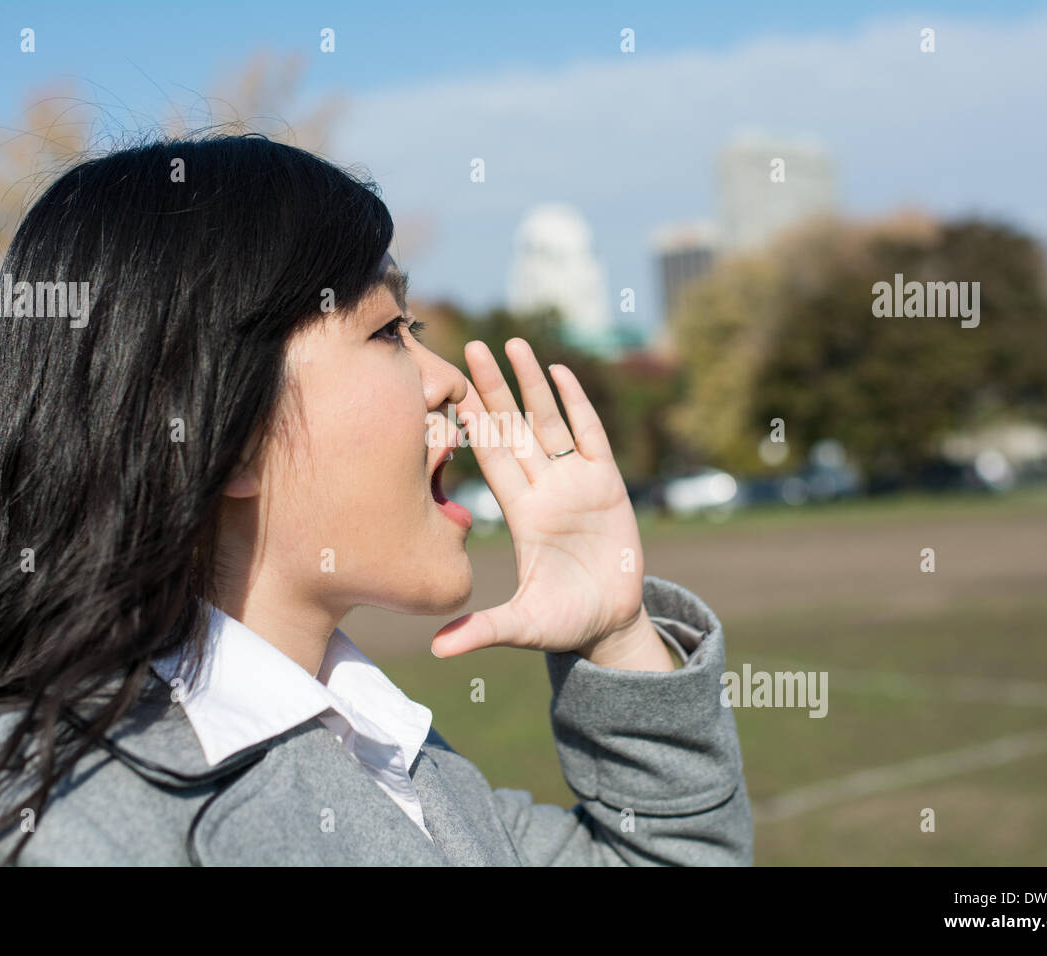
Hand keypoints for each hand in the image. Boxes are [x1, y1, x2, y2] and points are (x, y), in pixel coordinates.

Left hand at [430, 338, 656, 662]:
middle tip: (468, 348)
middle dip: (493, 389)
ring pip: (549, 422)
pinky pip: (590, 435)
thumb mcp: (522, 625)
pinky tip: (560, 372)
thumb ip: (483, 630)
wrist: (611, 624)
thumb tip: (436, 651)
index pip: (489, 458)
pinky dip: (576, 404)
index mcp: (519, 513)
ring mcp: (575, 482)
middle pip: (513, 428)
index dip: (471, 424)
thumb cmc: (564, 623)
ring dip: (532, 384)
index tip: (448, 390)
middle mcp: (543, 489)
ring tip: (514, 343)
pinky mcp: (609, 484)